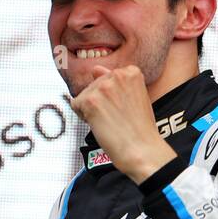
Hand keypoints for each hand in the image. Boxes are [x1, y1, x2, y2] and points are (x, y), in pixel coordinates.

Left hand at [69, 65, 177, 183]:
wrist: (141, 150)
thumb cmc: (140, 129)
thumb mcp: (135, 97)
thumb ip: (116, 81)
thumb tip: (95, 68)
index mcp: (131, 71)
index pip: (107, 78)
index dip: (112, 97)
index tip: (123, 109)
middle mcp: (117, 75)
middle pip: (94, 86)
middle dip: (100, 103)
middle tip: (116, 118)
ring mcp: (103, 86)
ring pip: (84, 96)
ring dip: (91, 110)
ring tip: (110, 122)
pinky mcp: (91, 100)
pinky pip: (75, 105)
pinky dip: (83, 117)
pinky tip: (100, 125)